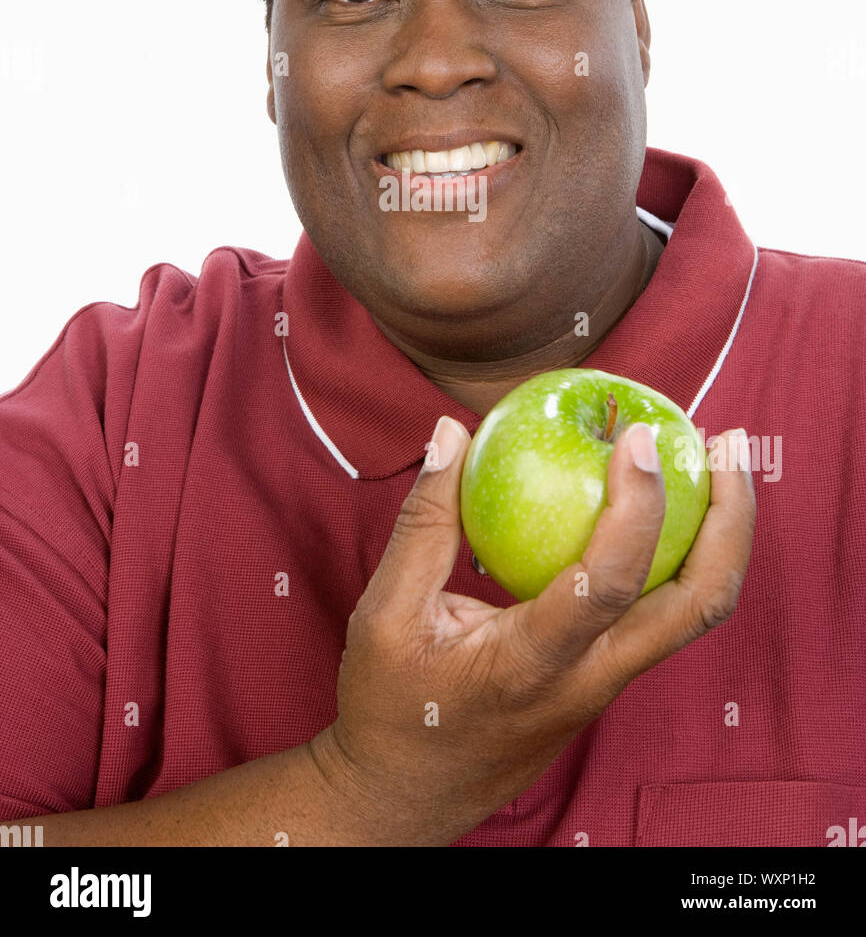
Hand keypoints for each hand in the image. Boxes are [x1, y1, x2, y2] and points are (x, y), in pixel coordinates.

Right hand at [314, 417, 754, 845]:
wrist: (405, 795)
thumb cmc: (389, 706)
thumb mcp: (384, 612)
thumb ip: (424, 522)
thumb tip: (451, 432)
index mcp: (532, 666)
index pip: (608, 585)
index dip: (637, 506)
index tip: (638, 437)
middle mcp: (591, 680)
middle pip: (699, 606)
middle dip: (731, 519)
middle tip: (728, 441)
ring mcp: (608, 684)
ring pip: (695, 612)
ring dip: (720, 535)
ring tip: (716, 460)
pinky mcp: (607, 679)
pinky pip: (663, 612)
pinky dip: (682, 552)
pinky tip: (661, 501)